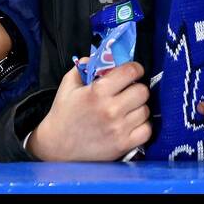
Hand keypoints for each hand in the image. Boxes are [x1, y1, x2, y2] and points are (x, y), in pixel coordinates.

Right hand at [27, 62, 150, 161]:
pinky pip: (147, 131)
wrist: (57, 146)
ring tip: (129, 109)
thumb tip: (101, 57)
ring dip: (139, 107)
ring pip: (146, 110)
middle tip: (129, 91)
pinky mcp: (123, 145)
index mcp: (98, 91)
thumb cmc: (64, 113)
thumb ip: (84, 66)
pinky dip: (142, 126)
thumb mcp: (69, 84)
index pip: (131, 72)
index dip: (135, 68)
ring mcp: (119, 129)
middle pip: (143, 91)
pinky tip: (132, 123)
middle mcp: (111, 109)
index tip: (133, 71)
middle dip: (137, 88)